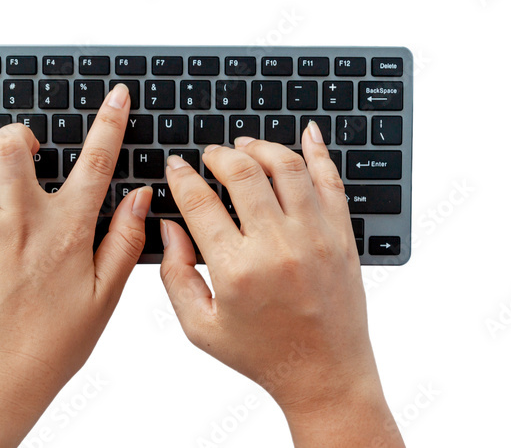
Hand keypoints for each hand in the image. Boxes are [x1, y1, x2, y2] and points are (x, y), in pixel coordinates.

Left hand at [0, 83, 150, 447]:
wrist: (2, 378)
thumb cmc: (57, 340)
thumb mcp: (107, 294)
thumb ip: (126, 240)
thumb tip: (140, 195)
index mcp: (68, 230)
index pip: (96, 161)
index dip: (110, 122)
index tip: (117, 96)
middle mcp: (23, 222)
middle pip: (11, 144)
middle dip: (19, 135)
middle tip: (27, 152)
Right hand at [159, 121, 403, 447]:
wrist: (325, 375)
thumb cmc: (261, 354)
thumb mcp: (200, 327)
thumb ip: (175, 275)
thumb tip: (169, 226)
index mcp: (236, 270)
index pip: (199, 202)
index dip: (181, 176)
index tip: (175, 166)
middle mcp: (276, 247)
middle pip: (242, 173)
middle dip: (218, 154)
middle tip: (210, 154)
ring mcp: (314, 238)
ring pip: (287, 167)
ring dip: (261, 147)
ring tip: (245, 147)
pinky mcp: (341, 237)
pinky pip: (332, 181)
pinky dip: (319, 151)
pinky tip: (307, 134)